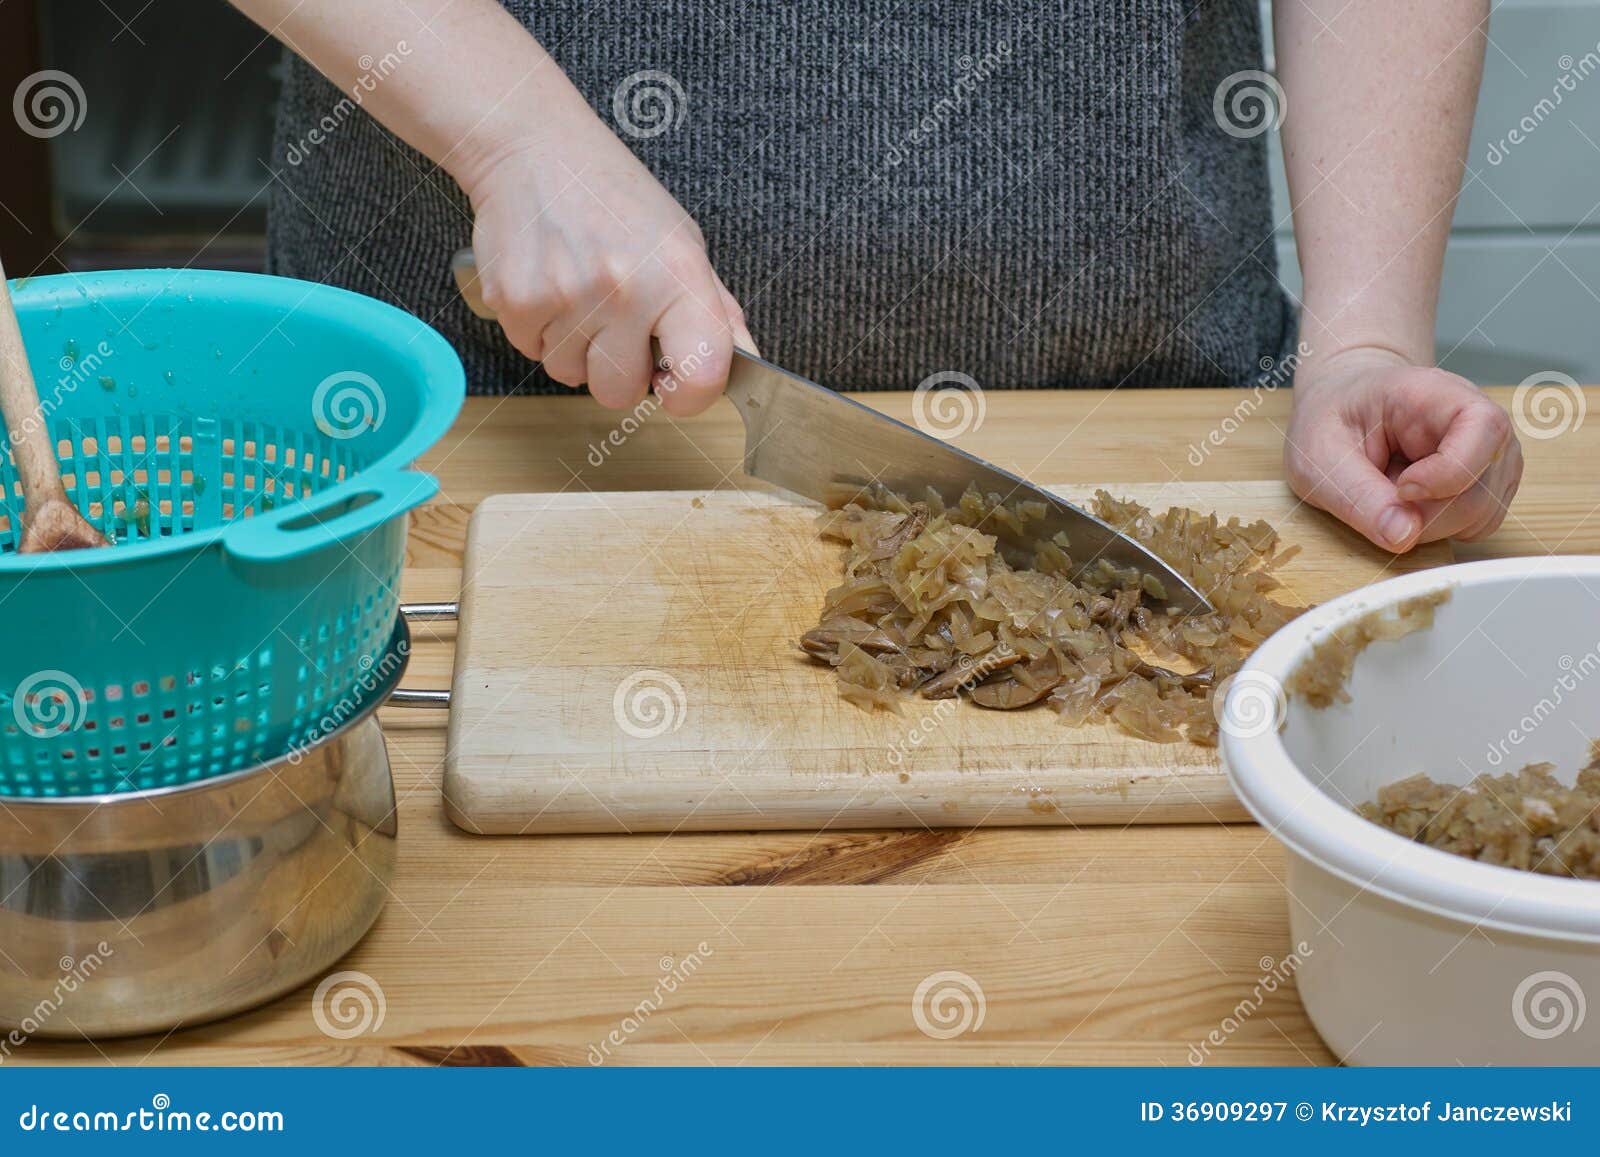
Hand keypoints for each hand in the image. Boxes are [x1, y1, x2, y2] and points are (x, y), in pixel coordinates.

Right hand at [464, 136, 754, 414]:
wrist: (535, 147)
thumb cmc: (615, 198)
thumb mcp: (682, 243)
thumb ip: (716, 310)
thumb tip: (747, 364)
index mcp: (678, 275)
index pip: (702, 376)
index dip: (688, 395)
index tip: (673, 381)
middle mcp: (625, 289)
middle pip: (619, 393)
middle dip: (616, 369)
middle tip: (613, 319)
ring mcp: (566, 295)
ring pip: (570, 375)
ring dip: (574, 347)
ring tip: (577, 291)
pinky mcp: (516, 299)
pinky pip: (532, 351)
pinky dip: (539, 328)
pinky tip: (548, 283)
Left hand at [1284, 347, 1521, 551]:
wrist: (1344, 407)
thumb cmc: (1333, 419)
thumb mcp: (1320, 454)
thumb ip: (1357, 495)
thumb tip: (1403, 537)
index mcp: (1437, 394)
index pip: (1484, 428)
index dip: (1449, 472)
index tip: (1401, 489)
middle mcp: (1478, 421)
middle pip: (1479, 491)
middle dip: (1423, 517)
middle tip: (1375, 500)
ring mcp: (1491, 453)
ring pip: (1481, 513)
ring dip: (1428, 524)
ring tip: (1389, 495)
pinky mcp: (1490, 482)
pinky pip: (1478, 524)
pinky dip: (1439, 527)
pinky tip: (1409, 503)